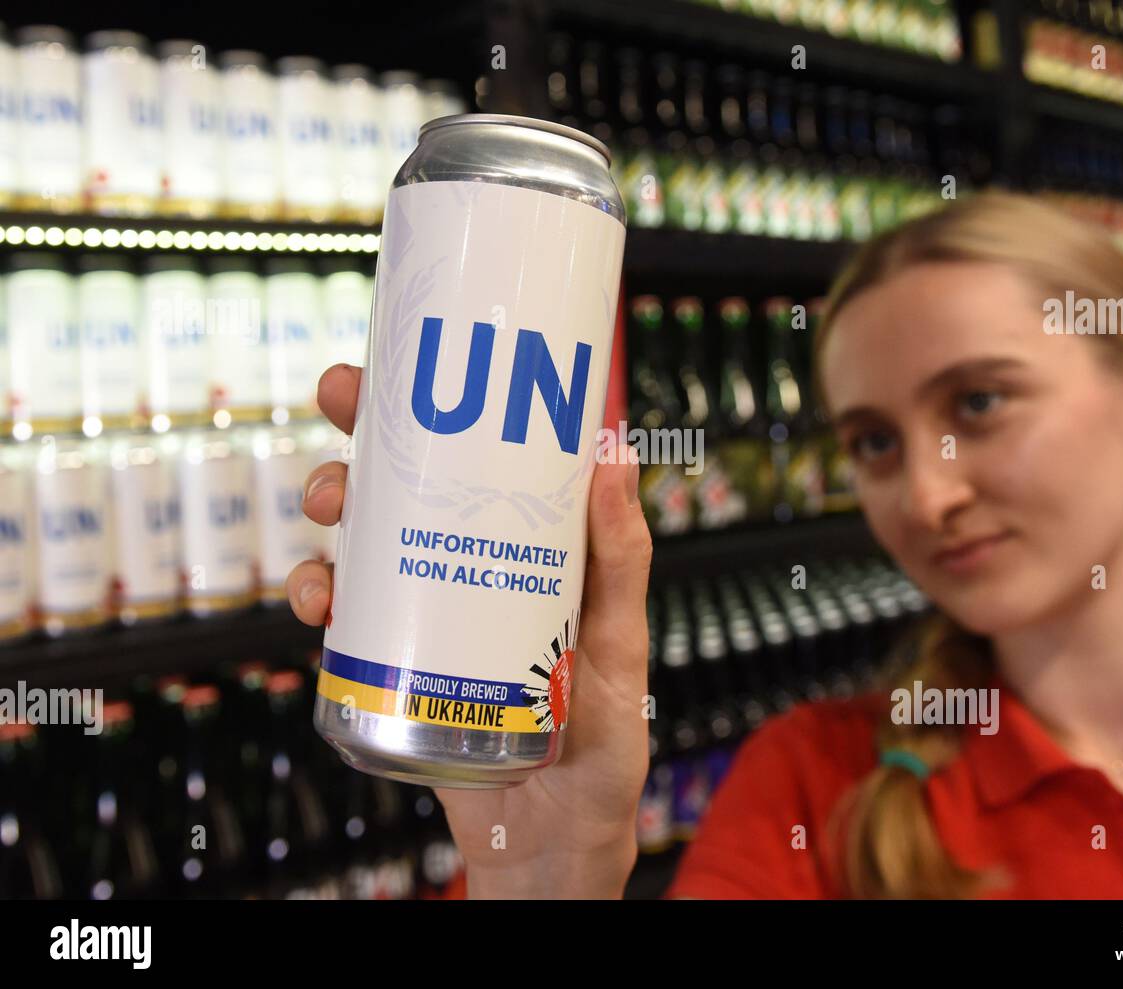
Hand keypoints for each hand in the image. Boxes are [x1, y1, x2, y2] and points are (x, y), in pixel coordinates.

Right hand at [287, 363, 652, 897]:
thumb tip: (616, 447)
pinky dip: (318, 598)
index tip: (404, 355)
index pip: (481, 457)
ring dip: (331, 511)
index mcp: (525, 547)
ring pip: (364, 541)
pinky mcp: (392, 663)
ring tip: (327, 513)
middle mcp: (470, 567)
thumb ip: (622, 560)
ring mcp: (427, 615)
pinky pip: (343, 617)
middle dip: (366, 434)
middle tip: (341, 404)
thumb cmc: (602, 743)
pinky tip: (318, 603)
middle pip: (408, 483)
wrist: (550, 840)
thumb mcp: (619, 644)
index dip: (438, 401)